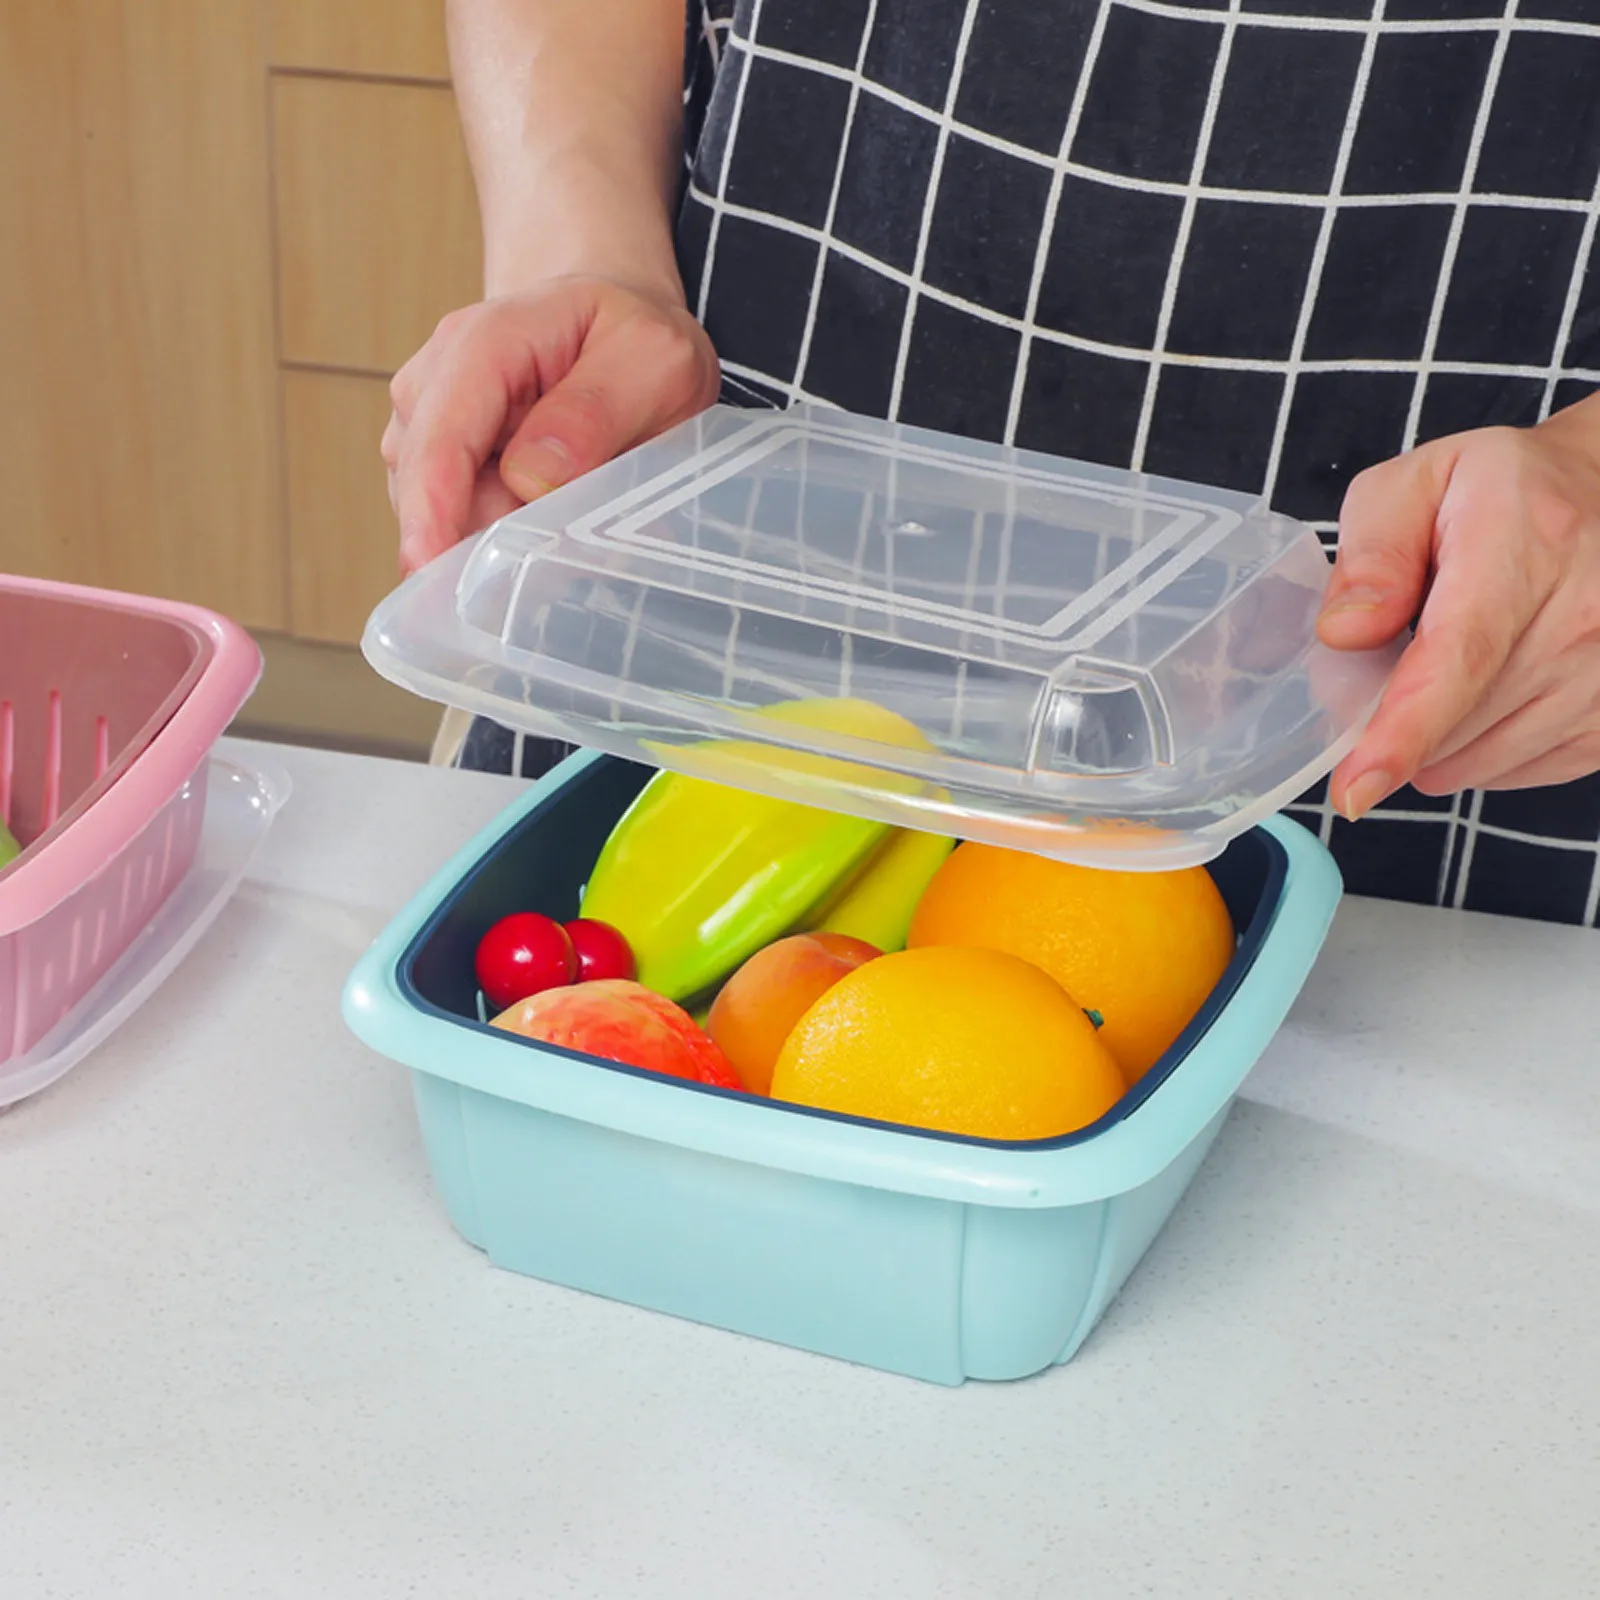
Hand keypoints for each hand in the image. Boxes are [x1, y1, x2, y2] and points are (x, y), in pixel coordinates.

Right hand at [383, 276, 720, 573]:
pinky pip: (457, 519)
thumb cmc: (634, 341)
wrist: (615, 327)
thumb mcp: (654, 362)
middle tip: (575, 541)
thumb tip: (530, 478)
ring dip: (505, 536)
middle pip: (433, 487)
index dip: (433, 508)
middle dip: (493, 532)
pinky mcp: (439, 464)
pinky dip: (505, 535)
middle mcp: (437, 380)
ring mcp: (428, 424)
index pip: (441, 435)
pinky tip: (551, 516)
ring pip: (441, 511)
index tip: (433, 566)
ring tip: (577, 513)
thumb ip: (594, 415)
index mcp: (485, 342)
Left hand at [1318, 392, 1599, 817]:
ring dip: (1438, 740)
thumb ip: (1372, 554)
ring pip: (1488, 758)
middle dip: (1393, 722)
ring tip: (1439, 672)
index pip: (1459, 660)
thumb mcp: (1417, 484)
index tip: (1355, 790)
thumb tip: (1345, 634)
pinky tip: (1480, 698)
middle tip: (1380, 672)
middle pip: (1461, 722)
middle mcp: (1588, 613)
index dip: (1402, 734)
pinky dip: (1482, 750)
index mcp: (1527, 543)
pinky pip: (1526, 769)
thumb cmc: (1504, 491)